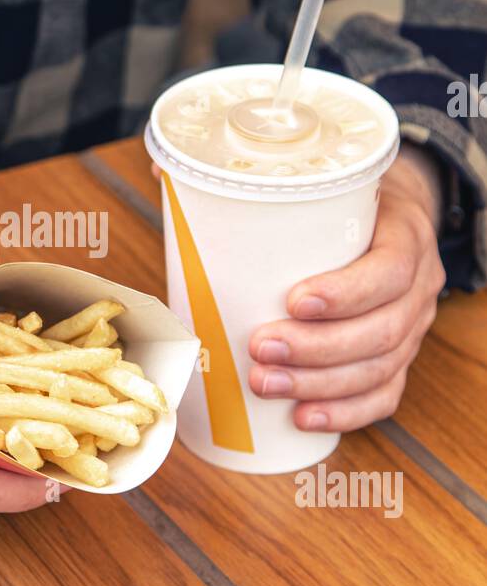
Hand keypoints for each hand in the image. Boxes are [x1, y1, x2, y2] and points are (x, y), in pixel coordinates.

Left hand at [249, 145, 446, 431]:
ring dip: (320, 384)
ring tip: (265, 384)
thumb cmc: (343, 198)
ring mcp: (413, 326)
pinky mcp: (400, 356)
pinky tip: (304, 418)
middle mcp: (418, 285)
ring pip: (381, 368)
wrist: (393, 212)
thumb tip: (168, 168)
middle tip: (259, 349)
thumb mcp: (317, 176)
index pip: (390, 269)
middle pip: (383, 330)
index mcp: (403, 233)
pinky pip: (384, 394)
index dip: (346, 292)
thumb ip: (250, 172)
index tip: (293, 300)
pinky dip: (345, 412)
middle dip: (317, 349)